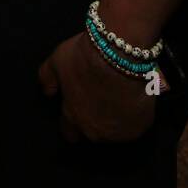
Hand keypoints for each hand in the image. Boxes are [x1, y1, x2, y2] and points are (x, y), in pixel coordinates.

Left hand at [37, 32, 157, 143]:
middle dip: (95, 120)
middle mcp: (94, 131)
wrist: (119, 54)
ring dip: (115, 120)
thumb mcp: (57, 60)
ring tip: (119, 99)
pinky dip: (136, 116)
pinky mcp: (139, 127)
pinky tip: (135, 100)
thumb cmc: (86, 57)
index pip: (69, 132)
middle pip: (93, 134)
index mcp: (73, 116)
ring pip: (115, 133)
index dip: (73, 122)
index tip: (80, 110)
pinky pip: (136, 125)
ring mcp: (118, 132)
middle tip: (101, 100)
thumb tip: (47, 92)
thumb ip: (47, 77)